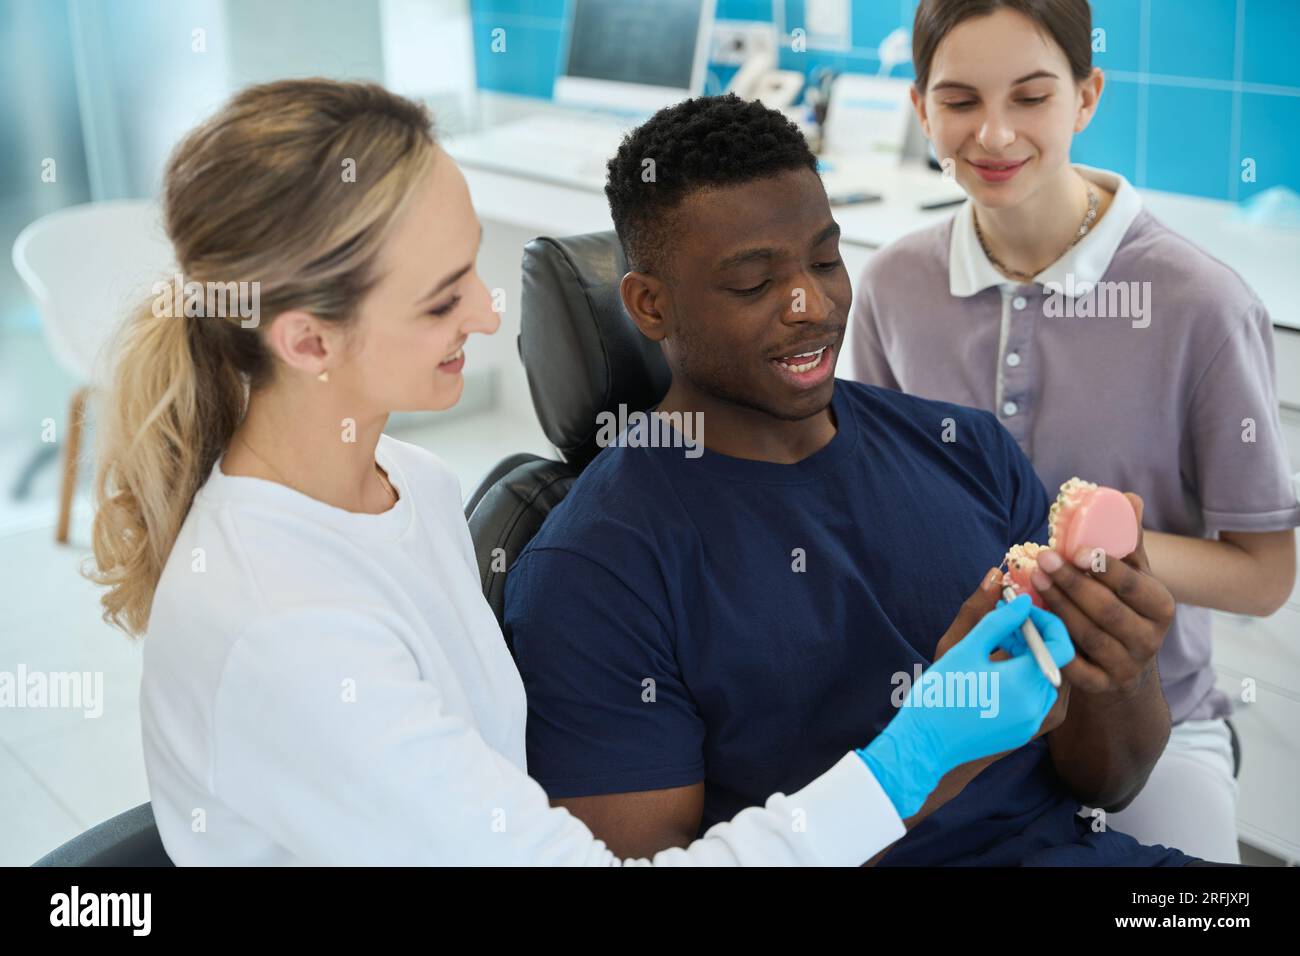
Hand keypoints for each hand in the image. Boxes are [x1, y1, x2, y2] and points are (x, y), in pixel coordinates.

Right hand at [860, 595, 1074, 818]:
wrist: (923, 744)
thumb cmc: (939, 694)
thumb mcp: (964, 648)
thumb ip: (997, 620)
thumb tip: (1024, 599)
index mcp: (1024, 683)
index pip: (1061, 644)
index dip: (1045, 621)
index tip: (1019, 610)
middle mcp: (1037, 706)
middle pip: (1054, 660)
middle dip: (1033, 636)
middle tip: (1002, 623)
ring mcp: (1032, 723)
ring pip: (1045, 678)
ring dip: (1028, 657)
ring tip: (995, 647)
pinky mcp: (1024, 732)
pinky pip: (1036, 698)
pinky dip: (1023, 678)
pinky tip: (993, 673)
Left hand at [1029, 493, 1174, 695]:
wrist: (1124, 669)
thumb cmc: (1123, 608)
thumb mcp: (1132, 577)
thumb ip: (1127, 542)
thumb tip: (1129, 497)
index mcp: (1160, 607)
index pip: (1134, 585)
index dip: (1105, 568)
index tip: (1076, 549)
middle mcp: (1149, 639)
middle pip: (1107, 610)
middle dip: (1072, 583)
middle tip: (1043, 558)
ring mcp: (1126, 666)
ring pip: (1087, 635)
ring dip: (1058, 606)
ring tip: (1034, 579)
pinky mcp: (1101, 686)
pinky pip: (1074, 666)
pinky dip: (1053, 642)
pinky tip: (1032, 619)